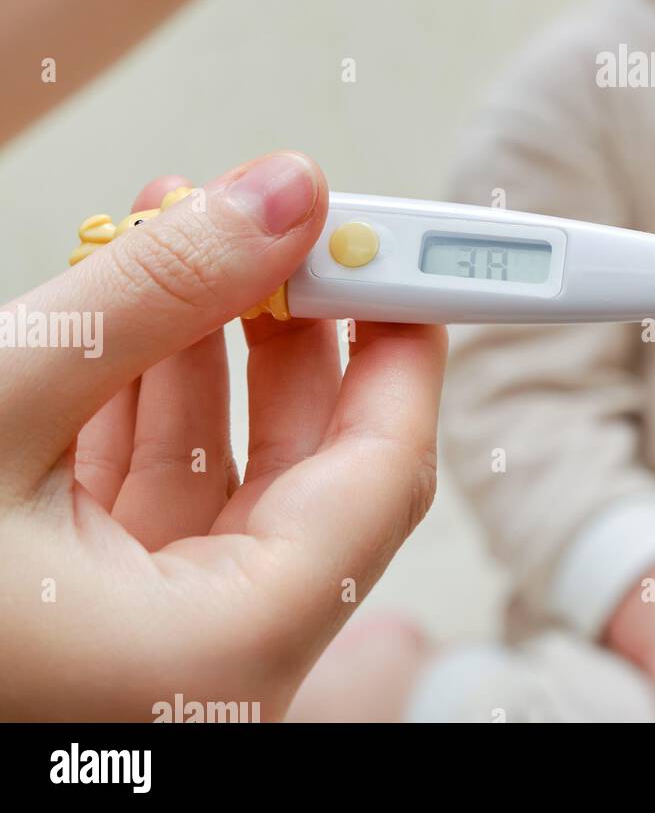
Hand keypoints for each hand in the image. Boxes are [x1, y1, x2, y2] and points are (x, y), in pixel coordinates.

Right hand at [0, 151, 445, 720]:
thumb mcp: (1, 407)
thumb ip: (160, 294)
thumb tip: (290, 190)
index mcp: (221, 651)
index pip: (386, 478)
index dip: (407, 349)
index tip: (413, 253)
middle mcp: (198, 665)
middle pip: (311, 468)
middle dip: (298, 327)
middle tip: (287, 220)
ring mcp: (136, 646)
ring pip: (222, 472)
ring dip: (209, 343)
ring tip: (186, 224)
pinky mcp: (74, 619)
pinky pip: (145, 493)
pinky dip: (142, 396)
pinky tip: (125, 307)